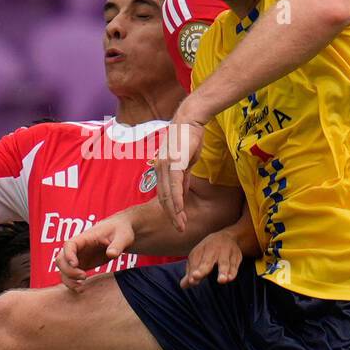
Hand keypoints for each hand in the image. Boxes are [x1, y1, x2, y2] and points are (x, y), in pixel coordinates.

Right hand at [56, 214, 135, 290]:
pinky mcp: (82, 264)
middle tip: (84, 277)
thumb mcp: (123, 236)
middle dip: (67, 270)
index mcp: (86, 237)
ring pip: (63, 268)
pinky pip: (70, 274)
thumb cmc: (121, 231)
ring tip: (81, 287)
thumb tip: (111, 254)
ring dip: (68, 279)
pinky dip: (71, 282)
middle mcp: (78, 247)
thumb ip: (117, 245)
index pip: (69, 244)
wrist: (120, 233)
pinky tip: (81, 288)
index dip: (68, 254)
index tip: (75, 264)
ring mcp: (78, 256)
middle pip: (61, 258)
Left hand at [156, 114, 205, 231]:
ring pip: (168, 195)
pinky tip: (180, 211)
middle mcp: (159, 168)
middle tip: (179, 230)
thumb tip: (183, 192)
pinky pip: (175, 186)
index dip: (170, 210)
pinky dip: (177, 200)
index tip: (177, 222)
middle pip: (163, 198)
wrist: (190, 120)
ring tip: (180, 225)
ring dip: (174, 212)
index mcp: (161, 169)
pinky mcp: (173, 162)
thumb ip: (182, 177)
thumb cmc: (189, 138)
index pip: (163, 194)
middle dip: (171, 216)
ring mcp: (165, 165)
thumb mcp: (185, 162)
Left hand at [182, 228, 244, 288]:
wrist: (227, 237)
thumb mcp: (197, 258)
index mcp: (200, 250)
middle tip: (196, 276)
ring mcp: (225, 252)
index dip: (193, 271)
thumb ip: (191, 272)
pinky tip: (230, 278)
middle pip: (207, 261)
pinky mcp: (236, 256)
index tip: (192, 279)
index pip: (195, 262)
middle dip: (202, 269)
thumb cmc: (208, 252)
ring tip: (221, 280)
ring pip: (224, 263)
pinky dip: (233, 272)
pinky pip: (234, 265)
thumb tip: (183, 286)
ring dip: (223, 272)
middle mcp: (212, 250)